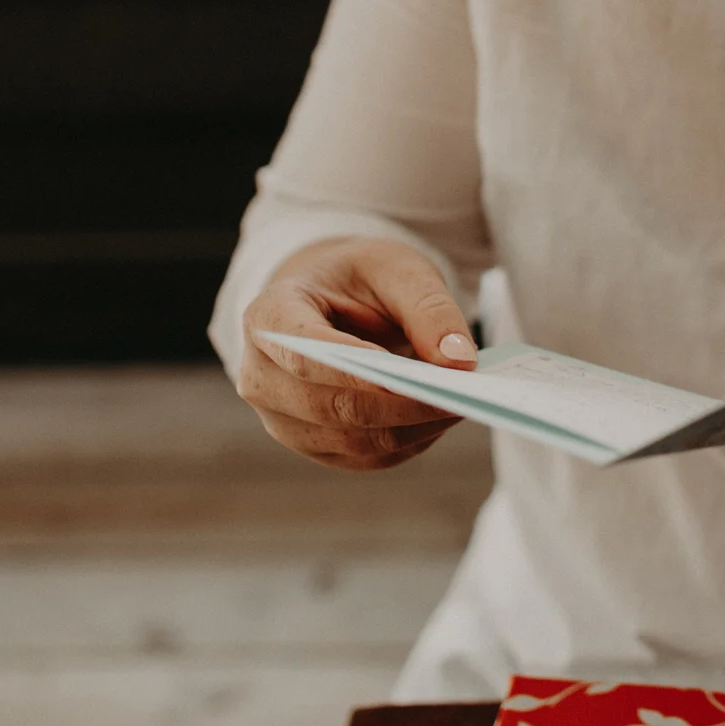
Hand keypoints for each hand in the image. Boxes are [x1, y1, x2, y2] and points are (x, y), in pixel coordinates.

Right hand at [235, 237, 476, 471]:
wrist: (334, 300)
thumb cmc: (359, 279)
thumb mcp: (398, 268)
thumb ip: (429, 308)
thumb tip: (459, 361)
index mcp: (268, 316)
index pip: (304, 354)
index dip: (359, 371)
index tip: (417, 375)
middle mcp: (261, 375)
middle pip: (330, 407)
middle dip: (401, 406)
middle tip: (463, 395)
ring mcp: (282, 419)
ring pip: (351, 441)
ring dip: (412, 429)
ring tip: (462, 404)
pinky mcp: (314, 445)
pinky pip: (365, 457)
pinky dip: (409, 441)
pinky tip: (441, 417)